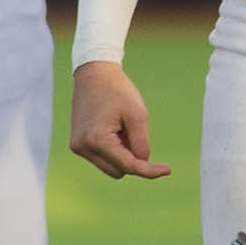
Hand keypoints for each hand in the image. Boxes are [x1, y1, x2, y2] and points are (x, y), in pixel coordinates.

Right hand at [69, 61, 169, 178]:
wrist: (94, 73)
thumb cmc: (117, 90)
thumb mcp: (138, 115)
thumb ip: (141, 144)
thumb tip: (142, 164)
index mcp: (97, 140)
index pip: (128, 165)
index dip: (149, 170)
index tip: (168, 170)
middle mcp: (83, 147)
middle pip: (119, 171)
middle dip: (132, 158)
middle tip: (134, 132)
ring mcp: (78, 147)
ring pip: (111, 167)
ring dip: (122, 154)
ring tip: (121, 127)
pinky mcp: (78, 144)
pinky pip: (102, 158)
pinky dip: (113, 150)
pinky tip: (113, 128)